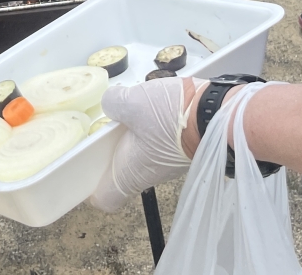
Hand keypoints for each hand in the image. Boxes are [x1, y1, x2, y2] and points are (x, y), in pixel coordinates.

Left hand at [90, 75, 207, 211]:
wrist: (219, 115)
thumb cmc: (173, 119)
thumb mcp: (132, 103)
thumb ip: (113, 103)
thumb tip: (110, 102)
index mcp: (130, 174)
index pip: (105, 199)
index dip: (90, 188)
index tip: (82, 169)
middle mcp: (148, 174)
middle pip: (120, 171)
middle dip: (108, 151)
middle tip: (99, 129)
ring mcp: (165, 162)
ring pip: (139, 154)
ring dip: (130, 135)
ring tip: (123, 111)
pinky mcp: (180, 147)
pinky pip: (156, 141)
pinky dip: (149, 126)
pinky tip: (148, 105)